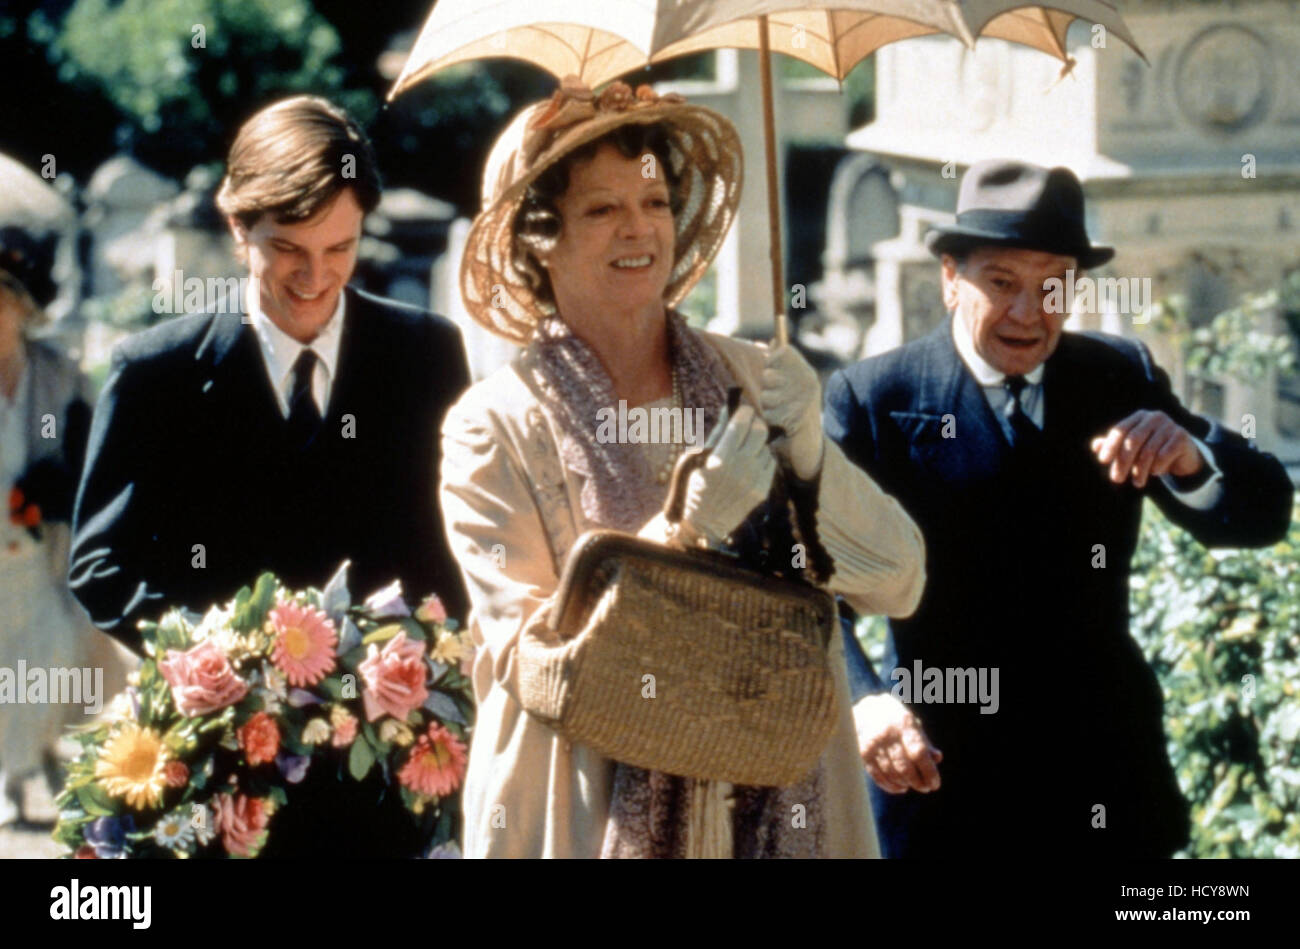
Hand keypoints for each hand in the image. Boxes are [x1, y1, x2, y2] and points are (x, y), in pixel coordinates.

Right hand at [682, 404, 775, 543]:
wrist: (705, 523)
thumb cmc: (696, 487)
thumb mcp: (698, 459)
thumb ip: (716, 433)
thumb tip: (728, 409)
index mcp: (720, 460)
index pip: (741, 424)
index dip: (743, 412)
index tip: (742, 410)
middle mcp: (740, 469)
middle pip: (760, 431)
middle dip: (754, 424)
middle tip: (747, 425)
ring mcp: (754, 481)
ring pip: (766, 447)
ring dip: (757, 443)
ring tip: (745, 449)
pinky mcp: (762, 490)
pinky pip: (770, 463)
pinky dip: (762, 458)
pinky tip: (750, 463)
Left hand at [759, 344, 823, 480]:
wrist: (809, 451)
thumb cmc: (792, 417)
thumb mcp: (787, 388)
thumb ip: (777, 366)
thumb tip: (765, 343)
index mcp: (805, 372)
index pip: (782, 351)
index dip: (770, 362)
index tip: (771, 374)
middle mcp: (809, 382)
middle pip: (768, 374)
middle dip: (765, 391)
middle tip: (777, 403)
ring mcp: (805, 399)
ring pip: (766, 395)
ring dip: (767, 408)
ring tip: (780, 416)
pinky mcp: (798, 417)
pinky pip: (769, 413)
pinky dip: (770, 422)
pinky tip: (781, 427)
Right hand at [853, 694, 942, 793]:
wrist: (864, 710)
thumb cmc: (896, 720)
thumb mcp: (911, 724)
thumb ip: (924, 741)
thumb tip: (937, 758)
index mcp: (904, 724)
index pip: (919, 753)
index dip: (929, 772)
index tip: (935, 784)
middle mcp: (887, 734)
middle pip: (905, 767)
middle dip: (918, 782)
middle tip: (925, 788)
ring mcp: (873, 744)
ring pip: (892, 774)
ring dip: (905, 784)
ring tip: (911, 785)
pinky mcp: (863, 754)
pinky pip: (879, 776)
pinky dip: (891, 786)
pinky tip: (900, 787)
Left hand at [1090, 410, 1203, 488]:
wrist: (1182, 454)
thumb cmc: (1152, 450)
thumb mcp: (1132, 449)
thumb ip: (1114, 445)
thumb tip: (1095, 446)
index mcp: (1139, 417)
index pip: (1121, 430)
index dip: (1111, 445)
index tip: (1102, 461)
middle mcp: (1154, 417)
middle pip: (1133, 440)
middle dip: (1123, 461)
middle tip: (1116, 479)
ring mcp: (1169, 425)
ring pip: (1149, 451)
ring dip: (1140, 470)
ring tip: (1137, 483)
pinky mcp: (1182, 436)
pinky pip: (1164, 454)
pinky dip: (1157, 466)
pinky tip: (1155, 473)